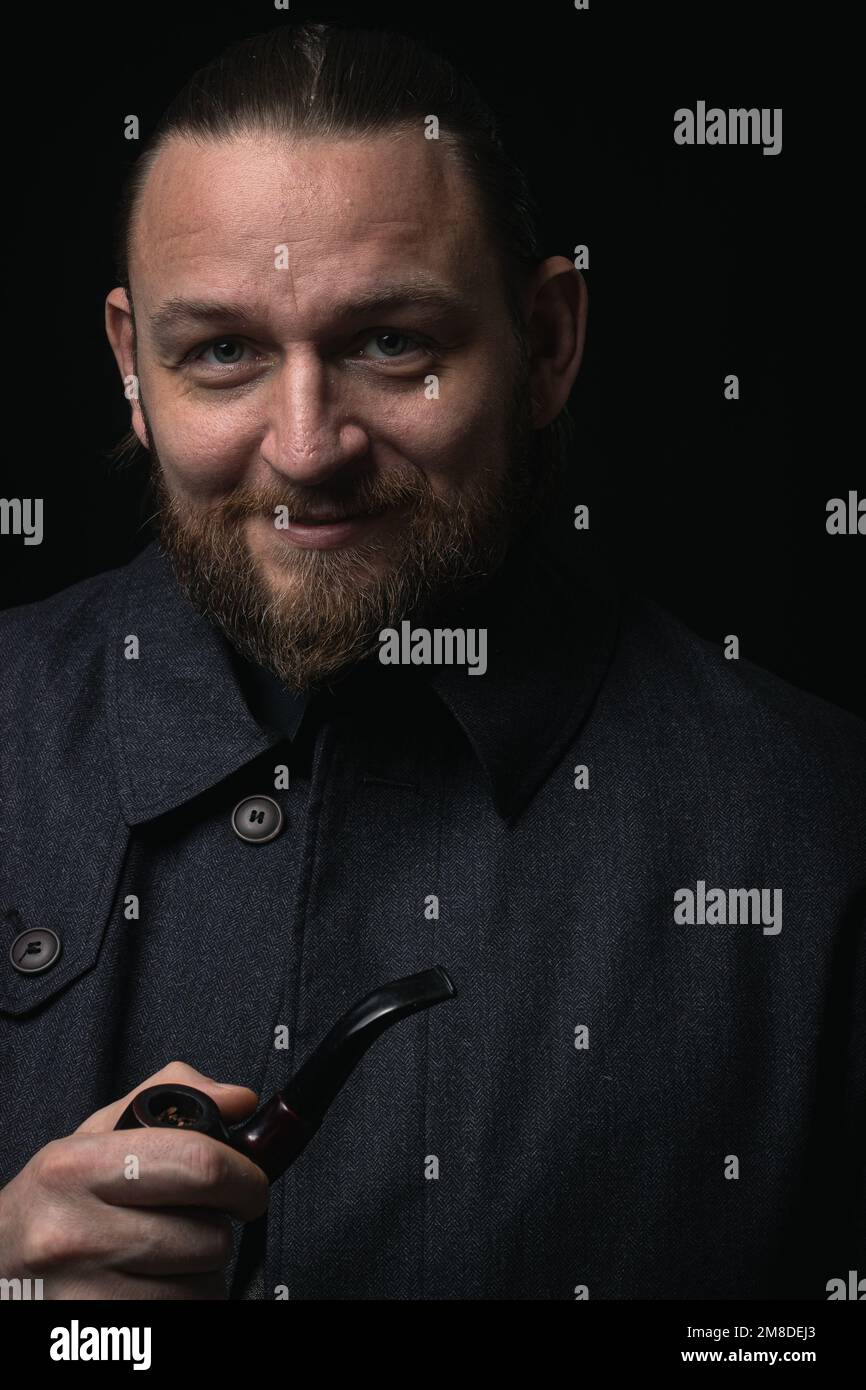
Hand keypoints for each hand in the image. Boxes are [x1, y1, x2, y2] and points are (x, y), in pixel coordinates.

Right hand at [0, 1061, 267, 1298]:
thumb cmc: (56, 1200)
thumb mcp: (95, 1134)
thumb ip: (170, 1096)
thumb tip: (240, 1100)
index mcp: (76, 1168)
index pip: (196, 1165)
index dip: (243, 1175)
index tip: (250, 1183)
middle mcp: (73, 1234)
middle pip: (208, 1235)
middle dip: (222, 1226)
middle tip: (207, 1217)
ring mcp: (83, 1296)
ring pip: (202, 1286)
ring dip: (203, 1270)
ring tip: (166, 1252)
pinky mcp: (99, 1340)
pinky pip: (185, 1317)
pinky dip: (186, 1301)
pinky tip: (155, 1284)